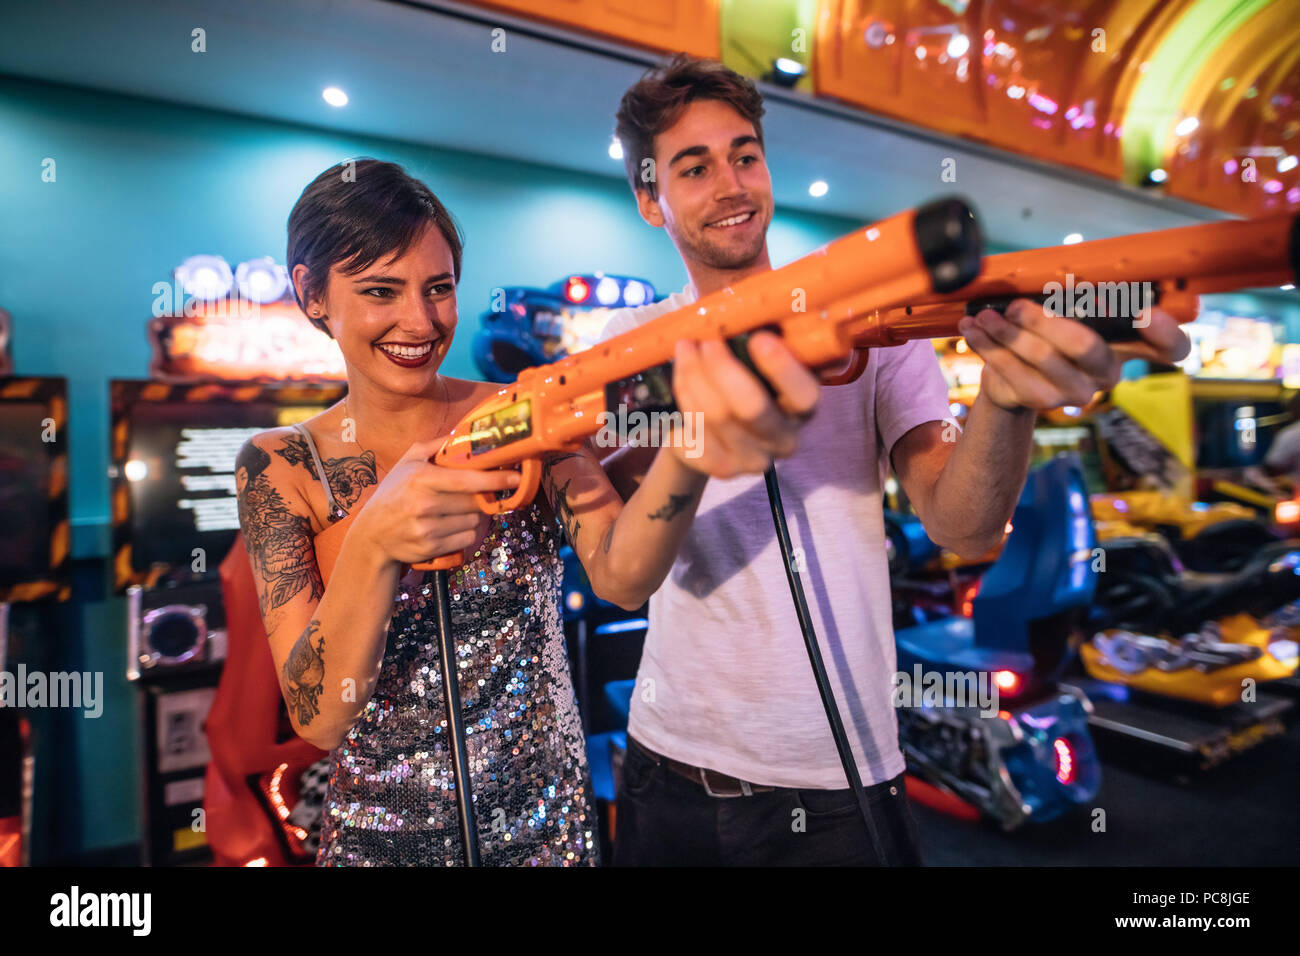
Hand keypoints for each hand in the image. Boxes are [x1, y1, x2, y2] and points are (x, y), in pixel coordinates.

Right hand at [353, 438, 521, 564]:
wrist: (371, 535)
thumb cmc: (393, 493)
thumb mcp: (407, 462)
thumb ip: (434, 445)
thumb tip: (463, 433)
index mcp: (421, 479)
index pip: (467, 480)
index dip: (495, 479)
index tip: (515, 476)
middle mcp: (424, 505)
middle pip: (475, 502)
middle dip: (481, 497)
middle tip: (474, 493)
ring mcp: (428, 529)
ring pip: (474, 521)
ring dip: (472, 515)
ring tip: (451, 510)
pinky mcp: (432, 548)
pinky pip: (466, 538)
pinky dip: (464, 531)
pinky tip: (447, 526)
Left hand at [669, 332, 820, 477]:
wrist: (716, 428)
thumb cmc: (745, 377)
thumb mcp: (760, 354)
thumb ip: (765, 333)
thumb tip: (749, 302)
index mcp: (803, 407)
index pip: (804, 395)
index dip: (782, 368)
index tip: (757, 338)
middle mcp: (785, 439)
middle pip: (750, 407)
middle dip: (721, 367)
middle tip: (705, 340)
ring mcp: (753, 459)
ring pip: (714, 415)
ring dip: (693, 374)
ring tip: (685, 347)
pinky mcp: (721, 469)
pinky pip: (693, 431)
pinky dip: (683, 396)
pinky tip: (681, 377)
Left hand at [958, 299, 1190, 411]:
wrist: (1012, 377)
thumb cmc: (1045, 332)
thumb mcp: (1063, 310)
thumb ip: (1070, 298)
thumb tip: (1051, 280)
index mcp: (1126, 345)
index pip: (1170, 347)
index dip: (1165, 333)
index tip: (1145, 312)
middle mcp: (1108, 373)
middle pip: (1086, 346)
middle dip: (1044, 320)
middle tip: (1015, 306)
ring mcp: (1077, 392)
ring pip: (1041, 357)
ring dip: (1005, 332)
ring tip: (981, 316)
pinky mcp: (1044, 402)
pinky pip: (1011, 371)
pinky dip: (988, 346)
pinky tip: (972, 330)